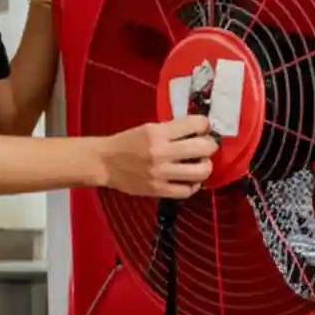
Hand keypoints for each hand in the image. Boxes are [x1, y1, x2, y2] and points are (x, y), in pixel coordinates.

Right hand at [97, 116, 217, 197]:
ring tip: (199, 163)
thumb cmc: (127, 142)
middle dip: (210, 145)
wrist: (105, 163)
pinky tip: (189, 179)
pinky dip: (193, 185)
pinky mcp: (159, 190)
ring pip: (201, 171)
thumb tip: (200, 130)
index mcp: (158, 132)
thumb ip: (172, 129)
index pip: (196, 124)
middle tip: (205, 145)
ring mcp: (161, 174)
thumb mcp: (148, 128)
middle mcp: (161, 152)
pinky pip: (188, 190)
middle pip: (204, 148)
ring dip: (205, 166)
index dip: (204, 124)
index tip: (202, 128)